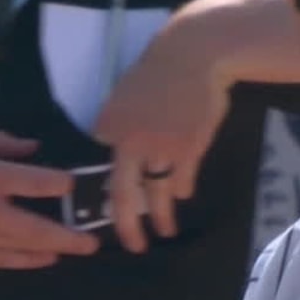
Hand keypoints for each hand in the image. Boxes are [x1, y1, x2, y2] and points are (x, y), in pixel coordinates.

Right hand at [0, 129, 99, 270]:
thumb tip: (31, 146)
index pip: (38, 182)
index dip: (62, 184)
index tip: (74, 185)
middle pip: (41, 227)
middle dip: (72, 235)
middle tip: (94, 240)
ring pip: (27, 248)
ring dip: (55, 250)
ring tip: (78, 250)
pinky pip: (7, 262)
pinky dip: (29, 261)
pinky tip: (44, 259)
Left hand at [93, 6, 232, 252]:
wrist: (195, 53)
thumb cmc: (161, 68)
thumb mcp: (126, 92)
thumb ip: (119, 122)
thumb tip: (110, 142)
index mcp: (110, 126)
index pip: (104, 167)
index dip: (108, 189)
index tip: (111, 206)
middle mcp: (130, 143)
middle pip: (124, 195)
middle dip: (126, 227)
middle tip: (132, 246)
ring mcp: (160, 149)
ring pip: (157, 194)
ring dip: (161, 218)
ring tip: (165, 233)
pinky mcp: (188, 150)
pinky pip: (182, 180)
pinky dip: (182, 189)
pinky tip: (182, 196)